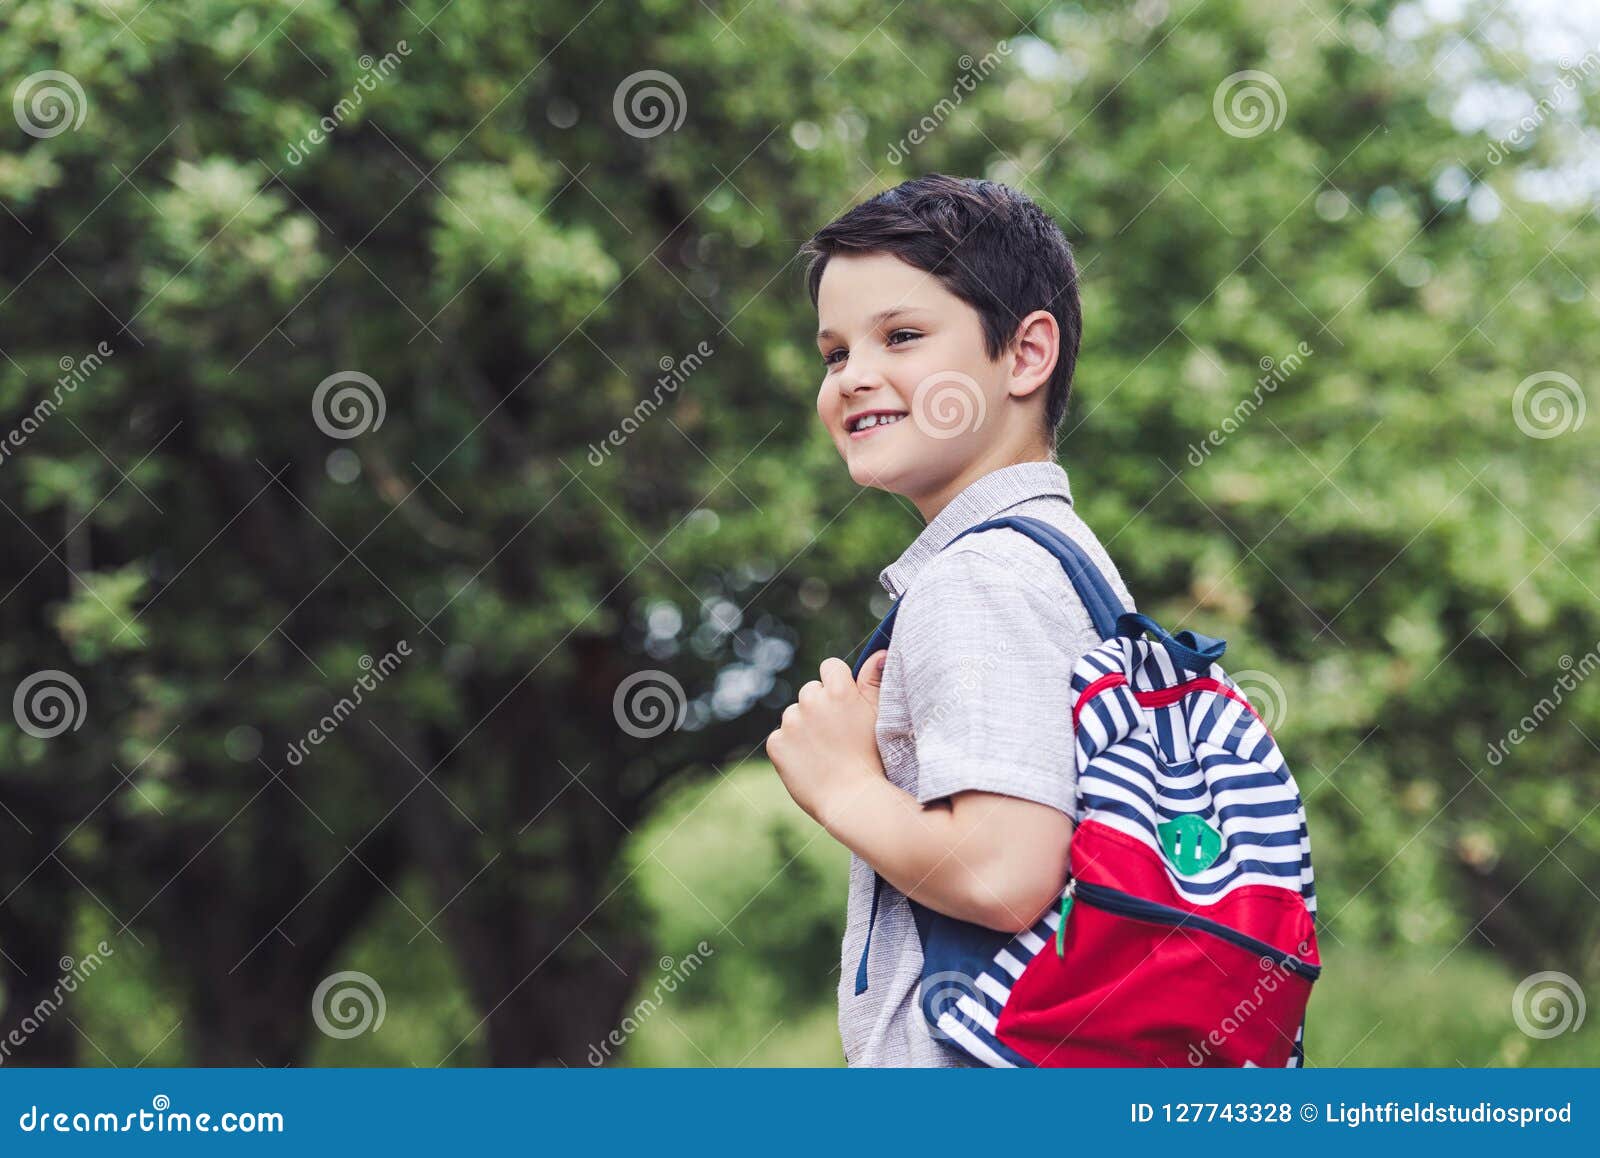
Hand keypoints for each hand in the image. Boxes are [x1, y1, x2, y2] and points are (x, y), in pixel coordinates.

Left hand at [766, 651, 887, 825]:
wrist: (853, 801)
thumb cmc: (873, 758)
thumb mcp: (880, 716)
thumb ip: (874, 681)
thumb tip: (877, 653)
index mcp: (838, 690)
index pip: (830, 667)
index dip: (838, 685)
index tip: (845, 705)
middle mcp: (811, 700)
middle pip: (811, 691)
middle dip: (820, 707)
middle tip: (837, 735)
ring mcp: (791, 723)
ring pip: (794, 715)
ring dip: (804, 727)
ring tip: (825, 752)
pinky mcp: (776, 744)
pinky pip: (781, 738)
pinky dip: (791, 748)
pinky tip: (809, 763)